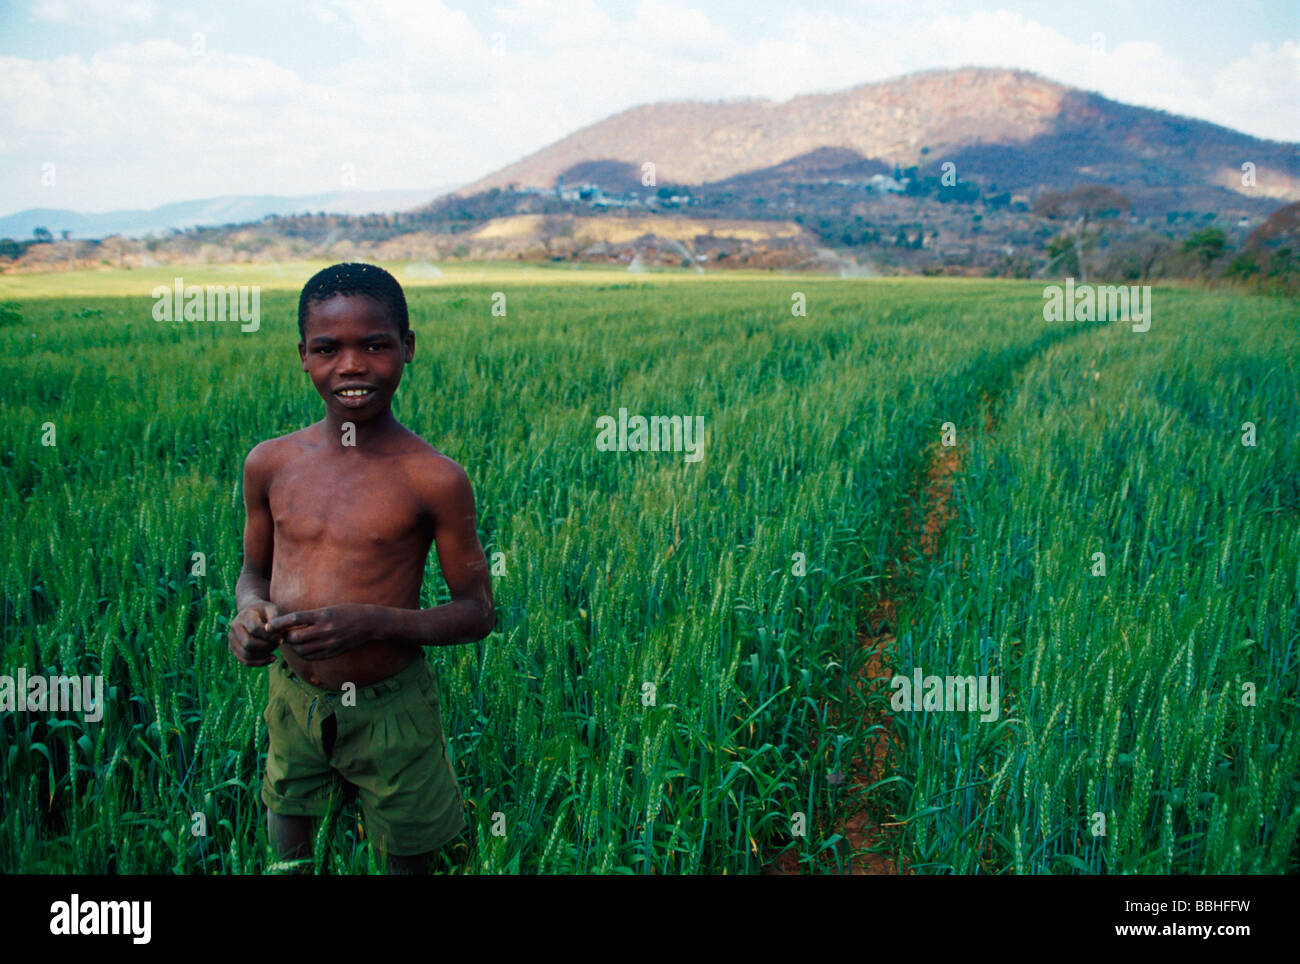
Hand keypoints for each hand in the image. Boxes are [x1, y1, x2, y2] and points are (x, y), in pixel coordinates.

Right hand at [228, 600, 282, 666]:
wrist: (254, 614)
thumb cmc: (267, 613)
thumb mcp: (273, 610)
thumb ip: (275, 619)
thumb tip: (274, 632)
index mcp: (245, 615)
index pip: (254, 629)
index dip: (269, 637)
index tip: (281, 639)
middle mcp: (235, 626)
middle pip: (248, 643)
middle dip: (266, 646)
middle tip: (278, 644)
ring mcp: (232, 638)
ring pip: (246, 654)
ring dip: (264, 655)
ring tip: (274, 648)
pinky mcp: (233, 648)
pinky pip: (245, 661)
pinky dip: (260, 662)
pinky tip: (272, 658)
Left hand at [265, 604, 386, 660]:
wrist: (369, 623)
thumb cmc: (347, 612)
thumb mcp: (328, 609)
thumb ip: (309, 617)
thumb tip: (288, 624)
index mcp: (323, 615)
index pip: (295, 619)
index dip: (279, 623)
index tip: (268, 626)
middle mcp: (325, 629)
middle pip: (295, 637)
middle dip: (285, 637)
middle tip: (283, 635)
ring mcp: (329, 642)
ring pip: (301, 650)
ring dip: (293, 647)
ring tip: (293, 642)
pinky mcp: (332, 652)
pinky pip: (311, 657)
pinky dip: (302, 654)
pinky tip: (303, 649)